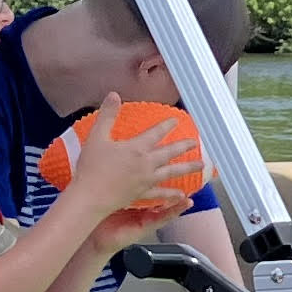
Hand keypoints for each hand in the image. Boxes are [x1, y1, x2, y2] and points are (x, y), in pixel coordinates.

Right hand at [72, 93, 189, 228]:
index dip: (167, 125)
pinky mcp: (143, 194)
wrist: (91, 196)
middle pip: (169, 153)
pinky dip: (172, 194)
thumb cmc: (92, 167)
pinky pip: (162, 194)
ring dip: (187, 168)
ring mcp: (147, 180)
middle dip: (183, 146)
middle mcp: (146, 163)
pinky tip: (182, 195)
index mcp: (137, 148)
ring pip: (172, 172)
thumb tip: (114, 95)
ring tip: (201, 166)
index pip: (156, 133)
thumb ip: (107, 115)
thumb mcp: (97, 136)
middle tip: (195, 143)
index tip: (176, 120)